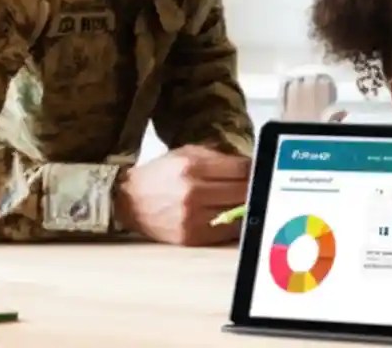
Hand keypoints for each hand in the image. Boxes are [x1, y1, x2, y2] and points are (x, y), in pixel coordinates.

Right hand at [113, 145, 250, 246]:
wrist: (130, 201)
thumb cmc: (162, 175)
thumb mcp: (188, 154)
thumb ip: (220, 158)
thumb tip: (253, 166)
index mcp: (192, 167)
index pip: (242, 168)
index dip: (255, 169)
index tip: (261, 169)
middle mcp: (193, 192)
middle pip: (244, 190)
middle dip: (254, 187)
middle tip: (259, 185)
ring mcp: (192, 218)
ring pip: (238, 213)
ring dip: (248, 206)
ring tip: (247, 201)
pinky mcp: (191, 237)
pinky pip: (227, 232)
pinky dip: (236, 224)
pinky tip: (236, 216)